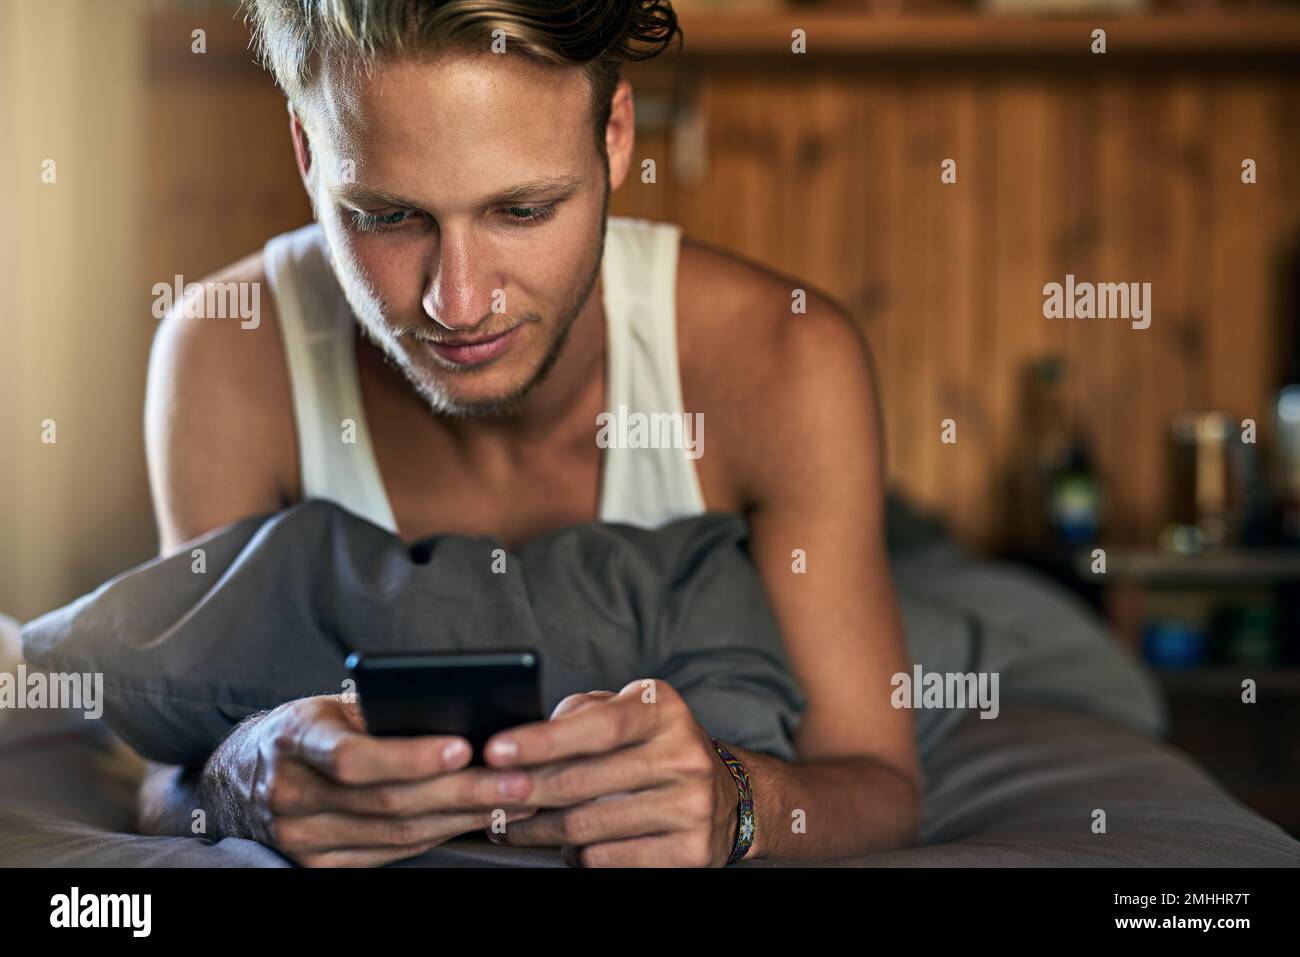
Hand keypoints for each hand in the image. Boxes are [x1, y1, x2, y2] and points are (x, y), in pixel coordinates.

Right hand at [199, 693, 536, 866]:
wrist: (244, 776)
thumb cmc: (308, 728)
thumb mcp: (331, 706)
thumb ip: (380, 713)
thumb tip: (461, 713)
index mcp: (292, 740)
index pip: (352, 757)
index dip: (410, 757)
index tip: (464, 747)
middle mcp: (290, 795)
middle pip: (389, 803)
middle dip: (464, 791)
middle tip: (520, 778)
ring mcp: (301, 838)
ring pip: (397, 835)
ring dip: (465, 817)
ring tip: (517, 797)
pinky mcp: (319, 865)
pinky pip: (392, 855)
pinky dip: (441, 835)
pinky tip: (479, 818)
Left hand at [481, 680, 739, 866]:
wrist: (727, 797)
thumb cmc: (655, 747)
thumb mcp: (628, 711)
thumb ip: (581, 713)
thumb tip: (528, 738)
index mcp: (664, 710)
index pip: (598, 725)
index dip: (542, 740)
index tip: (495, 751)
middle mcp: (684, 754)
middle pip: (583, 781)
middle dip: (524, 792)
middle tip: (488, 797)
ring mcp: (691, 807)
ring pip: (587, 827)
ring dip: (538, 830)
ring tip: (513, 825)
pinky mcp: (690, 852)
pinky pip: (606, 860)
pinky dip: (575, 855)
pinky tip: (567, 845)